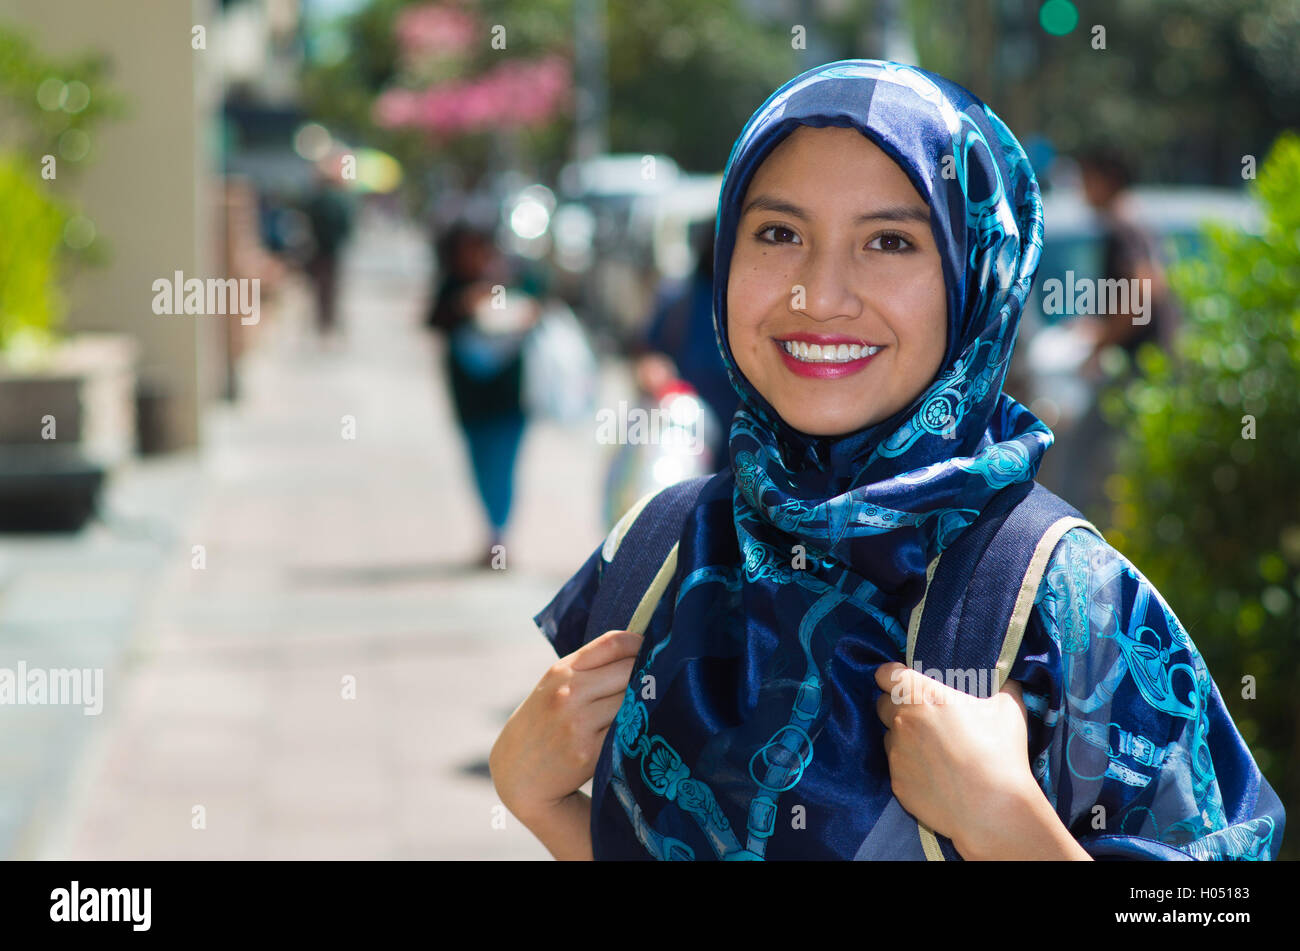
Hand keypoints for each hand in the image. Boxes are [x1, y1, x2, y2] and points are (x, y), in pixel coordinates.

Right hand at [490, 630, 642, 824]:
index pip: (612, 643)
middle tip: (658, 679)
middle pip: (628, 670)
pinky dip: (635, 726)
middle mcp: (568, 693)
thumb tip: (639, 650)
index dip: (640, 643)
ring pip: (631, 700)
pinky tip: (636, 727)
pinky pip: (626, 730)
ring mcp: (579, 723)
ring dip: (645, 701)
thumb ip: (589, 668)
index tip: (652, 648)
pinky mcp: (589, 753)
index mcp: (561, 671)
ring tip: (648, 704)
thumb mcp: (555, 685)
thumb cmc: (542, 722)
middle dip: (647, 673)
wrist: (517, 772)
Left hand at [874, 662, 1087, 859]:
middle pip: (883, 704)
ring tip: (932, 749)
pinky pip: (897, 767)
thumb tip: (1006, 677)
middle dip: (896, 706)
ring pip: (889, 737)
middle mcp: (902, 722)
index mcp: (922, 696)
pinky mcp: (897, 782)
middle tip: (923, 716)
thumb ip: (1002, 686)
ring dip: (903, 738)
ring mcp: (897, 754)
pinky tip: (934, 775)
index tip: (903, 681)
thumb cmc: (1000, 753)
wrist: (993, 809)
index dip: (892, 676)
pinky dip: (910, 767)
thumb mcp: (1009, 708)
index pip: (886, 675)